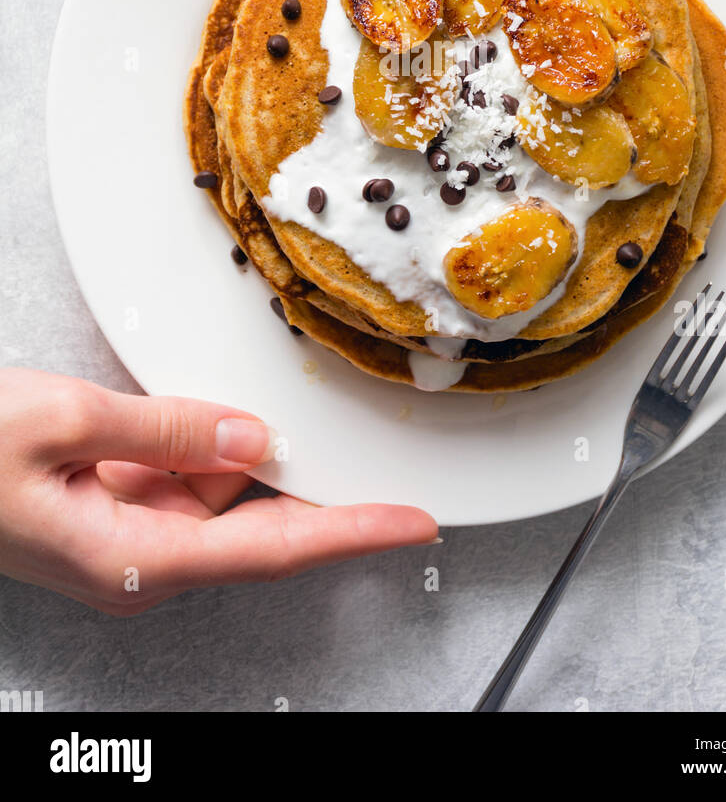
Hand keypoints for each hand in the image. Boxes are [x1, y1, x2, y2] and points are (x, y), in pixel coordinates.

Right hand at [0, 369, 436, 612]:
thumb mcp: (66, 423)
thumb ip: (171, 432)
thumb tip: (252, 439)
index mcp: (131, 559)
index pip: (270, 550)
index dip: (351, 533)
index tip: (415, 524)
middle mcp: (135, 564)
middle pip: (244, 518)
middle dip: (278, 470)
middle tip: (319, 421)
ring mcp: (119, 542)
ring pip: (210, 492)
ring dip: (219, 451)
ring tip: (187, 406)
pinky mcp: (105, 515)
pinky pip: (174, 480)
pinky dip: (185, 446)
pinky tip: (173, 417)